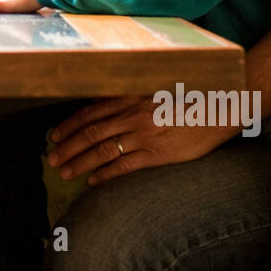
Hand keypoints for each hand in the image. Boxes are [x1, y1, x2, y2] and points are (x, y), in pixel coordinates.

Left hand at [46, 96, 239, 185]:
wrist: (219, 106)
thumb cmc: (186, 96)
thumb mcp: (154, 88)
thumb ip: (130, 96)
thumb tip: (103, 103)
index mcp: (131, 97)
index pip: (91, 112)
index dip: (70, 124)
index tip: (54, 135)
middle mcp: (133, 114)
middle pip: (91, 132)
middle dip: (68, 147)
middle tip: (51, 159)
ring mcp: (145, 134)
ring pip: (103, 150)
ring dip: (80, 162)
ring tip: (65, 172)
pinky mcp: (158, 153)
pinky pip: (125, 165)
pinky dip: (106, 174)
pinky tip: (93, 181)